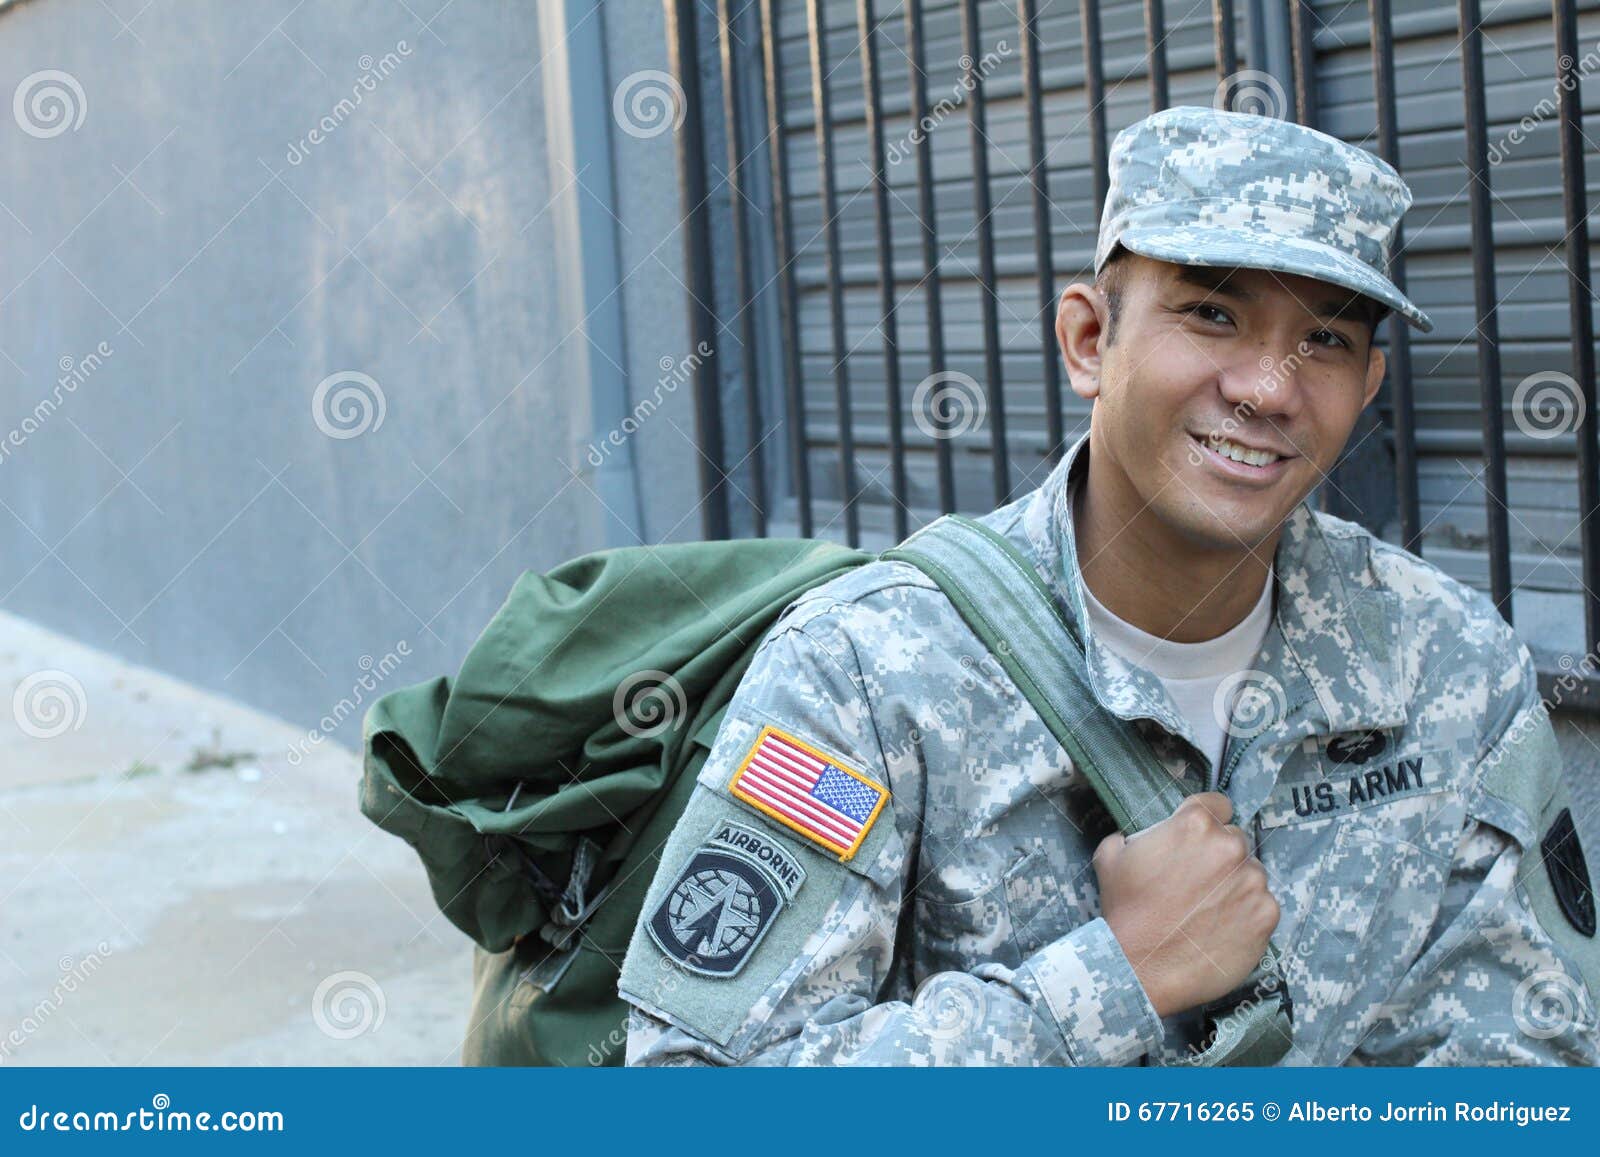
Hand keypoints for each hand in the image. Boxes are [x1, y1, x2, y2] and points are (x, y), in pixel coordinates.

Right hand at [1092, 792, 1279, 1018]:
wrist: (1140, 967)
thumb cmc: (1124, 911)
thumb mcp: (1112, 855)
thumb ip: (1137, 835)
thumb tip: (1146, 837)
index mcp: (1195, 823)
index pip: (1218, 805)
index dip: (1207, 821)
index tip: (1199, 840)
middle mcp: (1230, 846)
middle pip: (1236, 840)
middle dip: (1220, 856)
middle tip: (1198, 882)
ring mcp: (1252, 882)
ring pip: (1251, 874)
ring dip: (1235, 885)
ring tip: (1208, 911)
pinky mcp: (1266, 916)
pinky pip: (1262, 906)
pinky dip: (1247, 915)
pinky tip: (1220, 928)